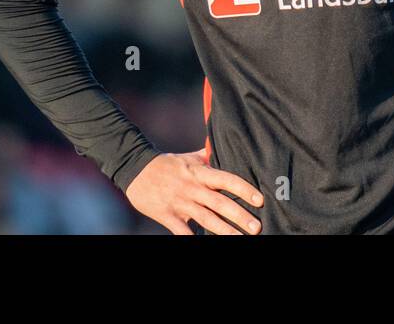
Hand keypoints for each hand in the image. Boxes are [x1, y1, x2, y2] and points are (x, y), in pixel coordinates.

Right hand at [125, 148, 263, 234]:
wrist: (134, 168)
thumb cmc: (166, 163)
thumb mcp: (188, 157)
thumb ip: (207, 157)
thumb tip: (224, 148)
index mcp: (200, 172)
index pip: (227, 180)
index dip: (244, 189)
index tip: (260, 200)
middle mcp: (192, 188)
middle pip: (220, 203)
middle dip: (239, 216)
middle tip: (257, 227)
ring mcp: (180, 203)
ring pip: (206, 219)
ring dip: (225, 231)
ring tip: (241, 239)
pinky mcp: (167, 215)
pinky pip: (182, 231)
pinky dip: (193, 239)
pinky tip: (207, 245)